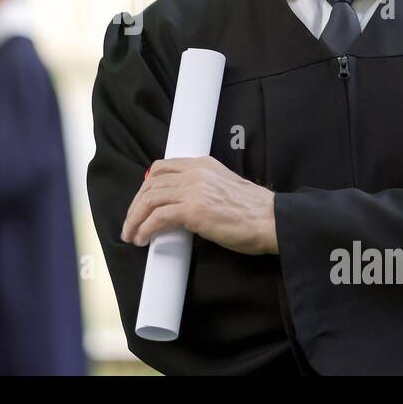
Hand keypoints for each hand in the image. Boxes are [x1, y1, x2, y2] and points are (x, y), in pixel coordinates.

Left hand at [121, 156, 276, 254]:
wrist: (272, 220)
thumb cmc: (253, 211)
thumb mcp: (224, 187)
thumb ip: (202, 188)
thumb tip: (181, 204)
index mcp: (203, 164)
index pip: (162, 168)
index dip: (146, 186)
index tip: (141, 202)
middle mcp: (195, 173)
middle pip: (151, 184)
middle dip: (136, 205)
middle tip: (130, 223)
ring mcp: (193, 190)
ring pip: (150, 200)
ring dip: (135, 219)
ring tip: (132, 234)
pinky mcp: (193, 210)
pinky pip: (158, 217)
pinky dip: (145, 228)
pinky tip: (143, 238)